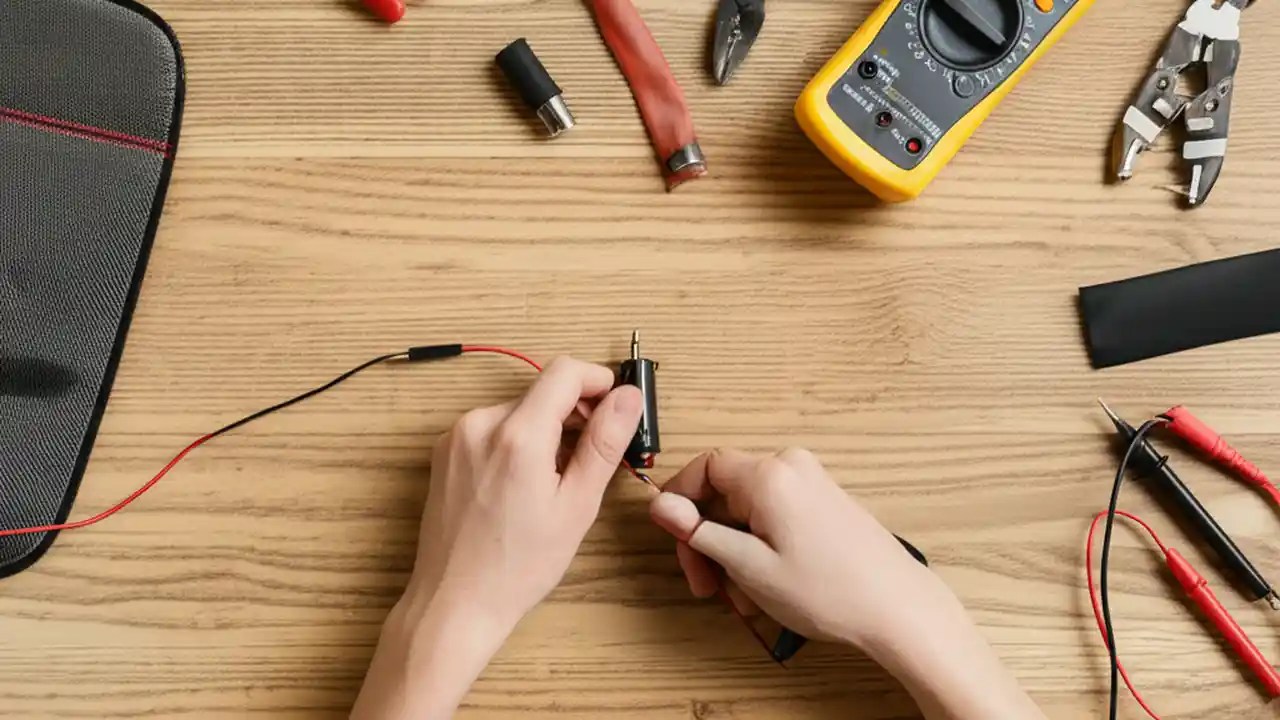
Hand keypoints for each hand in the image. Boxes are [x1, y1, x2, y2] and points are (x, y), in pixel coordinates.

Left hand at [406, 356, 643, 626]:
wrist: (455, 602)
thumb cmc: (517, 566)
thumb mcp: (576, 505)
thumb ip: (604, 443)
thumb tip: (628, 398)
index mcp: (517, 435)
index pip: (565, 371)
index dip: (598, 380)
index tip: (616, 406)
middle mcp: (480, 424)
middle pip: (542, 391)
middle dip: (575, 413)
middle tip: (596, 455)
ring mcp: (457, 436)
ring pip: (519, 410)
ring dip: (546, 430)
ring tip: (558, 479)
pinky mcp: (445, 451)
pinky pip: (493, 428)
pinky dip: (518, 442)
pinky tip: (526, 483)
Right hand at [647, 448, 938, 648]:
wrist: (898, 609)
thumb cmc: (828, 591)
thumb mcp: (749, 567)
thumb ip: (700, 532)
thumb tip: (659, 505)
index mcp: (770, 475)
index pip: (704, 466)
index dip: (679, 500)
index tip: (673, 536)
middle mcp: (791, 467)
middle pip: (725, 492)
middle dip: (708, 540)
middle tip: (706, 586)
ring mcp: (811, 484)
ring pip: (748, 511)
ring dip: (735, 552)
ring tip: (745, 598)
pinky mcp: (823, 503)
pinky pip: (773, 516)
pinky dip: (760, 548)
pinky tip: (765, 587)